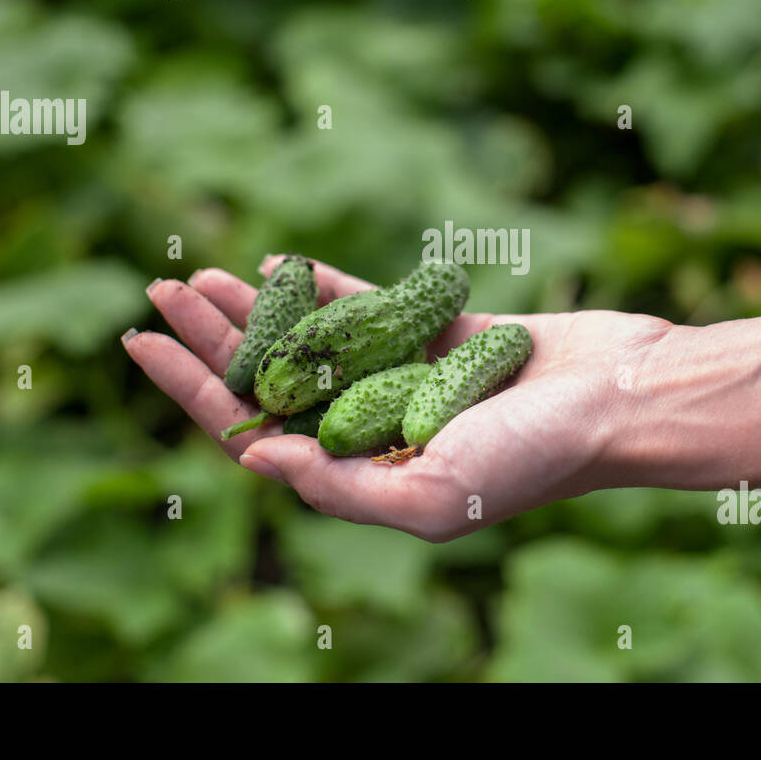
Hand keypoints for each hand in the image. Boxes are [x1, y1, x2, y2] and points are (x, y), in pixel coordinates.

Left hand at [124, 256, 671, 540]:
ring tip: (203, 275)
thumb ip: (337, 483)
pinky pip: (369, 310)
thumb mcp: (427, 494)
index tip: (139, 341)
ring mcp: (406, 381)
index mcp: (363, 475)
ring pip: (309, 344)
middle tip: (158, 290)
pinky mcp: (441, 337)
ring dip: (256, 311)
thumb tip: (249, 454)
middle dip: (209, 339)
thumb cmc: (533, 458)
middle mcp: (375, 431)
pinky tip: (283, 265)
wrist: (621, 399)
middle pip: (270, 382)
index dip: (190, 388)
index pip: (252, 430)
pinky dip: (325, 288)